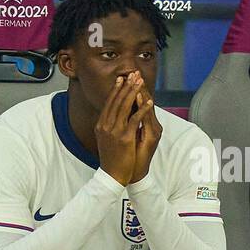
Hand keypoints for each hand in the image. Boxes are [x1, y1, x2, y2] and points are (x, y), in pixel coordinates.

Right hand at [95, 72, 147, 186]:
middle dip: (126, 86)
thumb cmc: (111, 158)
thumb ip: (109, 126)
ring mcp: (114, 131)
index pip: (109, 103)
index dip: (116, 90)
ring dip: (134, 92)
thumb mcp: (105, 139)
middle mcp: (105, 126)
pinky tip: (148, 101)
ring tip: (140, 82)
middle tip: (133, 74)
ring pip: (124, 107)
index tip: (122, 79)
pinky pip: (135, 119)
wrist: (112, 175)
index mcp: (101, 125)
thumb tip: (113, 115)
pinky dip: (142, 109)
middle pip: (117, 101)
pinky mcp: (124, 138)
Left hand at [131, 83, 161, 182]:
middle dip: (138, 88)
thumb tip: (125, 113)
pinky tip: (141, 100)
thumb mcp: (130, 138)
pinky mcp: (152, 136)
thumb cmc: (131, 157)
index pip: (141, 104)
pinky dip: (143, 108)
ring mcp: (153, 131)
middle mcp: (153, 126)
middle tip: (133, 74)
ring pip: (147, 108)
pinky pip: (146, 119)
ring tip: (137, 81)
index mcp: (148, 126)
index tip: (127, 78)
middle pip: (145, 102)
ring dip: (142, 94)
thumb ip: (132, 125)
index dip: (135, 91)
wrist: (133, 174)